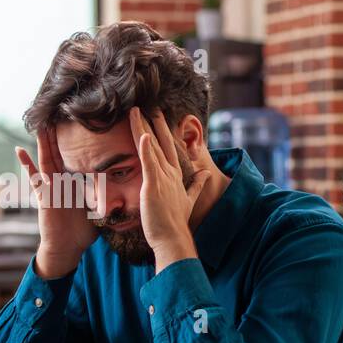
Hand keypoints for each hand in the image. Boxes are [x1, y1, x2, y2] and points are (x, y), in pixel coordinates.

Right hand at [15, 126, 98, 278]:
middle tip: (60, 112)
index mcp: (76, 182)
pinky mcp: (43, 195)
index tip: (86, 122)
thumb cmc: (83, 231)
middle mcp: (63, 181)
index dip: (82, 141)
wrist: (68, 248)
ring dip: (43, 142)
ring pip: (46, 159)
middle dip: (60, 134)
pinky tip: (18, 150)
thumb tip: (134, 188)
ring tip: (40, 123)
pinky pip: (33, 178)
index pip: (80, 157)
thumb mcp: (99, 208)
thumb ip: (110, 196)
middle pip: (61, 152)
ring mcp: (51, 186)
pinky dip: (26, 165)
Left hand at [128, 107, 210, 268]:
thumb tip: (206, 174)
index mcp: (175, 175)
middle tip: (148, 105)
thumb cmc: (176, 221)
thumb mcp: (189, 199)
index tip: (158, 116)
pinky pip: (149, 164)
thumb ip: (197, 185)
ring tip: (135, 111)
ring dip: (142, 128)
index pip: (168, 148)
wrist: (173, 237)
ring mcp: (162, 178)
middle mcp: (169, 173)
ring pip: (151, 147)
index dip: (163, 131)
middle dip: (155, 123)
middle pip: (161, 142)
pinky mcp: (153, 186)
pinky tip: (142, 135)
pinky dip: (145, 149)